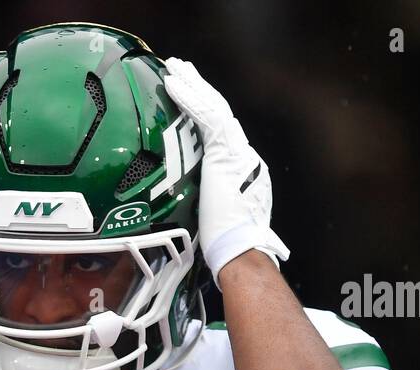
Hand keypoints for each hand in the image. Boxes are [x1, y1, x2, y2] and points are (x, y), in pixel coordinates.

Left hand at [162, 58, 289, 287]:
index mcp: (244, 170)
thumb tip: (188, 206)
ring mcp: (239, 153)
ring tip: (175, 67)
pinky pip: (207, 116)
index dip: (205, 114)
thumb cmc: (224, 246)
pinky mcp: (227, 154)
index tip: (190, 101)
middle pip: (221, 113)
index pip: (222, 134)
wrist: (240, 251)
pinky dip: (189, 98)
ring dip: (193, 85)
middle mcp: (245, 156)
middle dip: (201, 90)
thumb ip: (204, 202)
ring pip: (215, 108)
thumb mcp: (212, 218)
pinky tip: (174, 83)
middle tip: (183, 69)